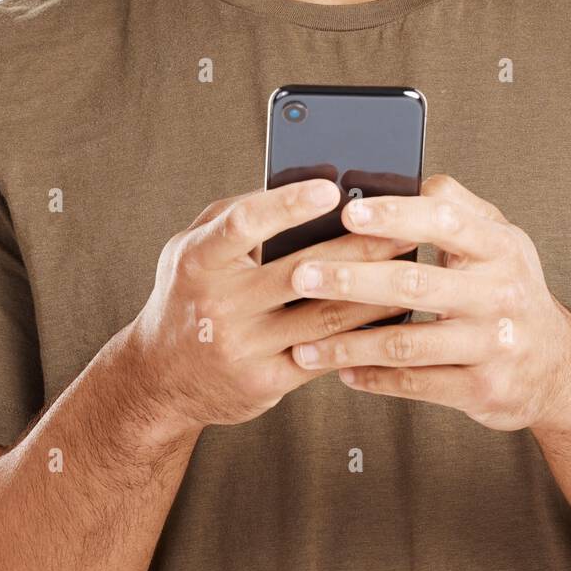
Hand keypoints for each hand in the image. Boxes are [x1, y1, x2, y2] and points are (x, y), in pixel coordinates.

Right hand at [131, 179, 413, 432]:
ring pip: (323, 315)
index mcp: (197, 259)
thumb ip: (239, 215)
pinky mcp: (265, 382)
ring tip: (411, 266)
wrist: (159, 379)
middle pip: (301, 271)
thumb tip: (307, 188)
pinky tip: (392, 314)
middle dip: (360, 247)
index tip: (331, 188)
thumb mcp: (193, 246)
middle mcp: (217, 304)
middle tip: (403, 224)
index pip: (243, 224)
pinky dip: (363, 332)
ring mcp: (242, 347)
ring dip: (375, 291)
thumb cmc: (189, 291)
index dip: (287, 204)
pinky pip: (325, 354)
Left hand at [285, 174, 570, 432]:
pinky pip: (416, 384)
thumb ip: (454, 206)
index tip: (348, 211)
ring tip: (304, 342)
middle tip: (301, 275)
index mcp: (499, 246)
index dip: (395, 215)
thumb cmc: (510, 289)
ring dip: (349, 343)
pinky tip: (340, 371)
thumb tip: (398, 178)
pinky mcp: (483, 389)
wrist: (560, 367)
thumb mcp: (499, 239)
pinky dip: (373, 379)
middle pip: (416, 283)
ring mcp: (493, 345)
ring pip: (408, 343)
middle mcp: (499, 293)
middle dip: (352, 280)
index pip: (445, 220)